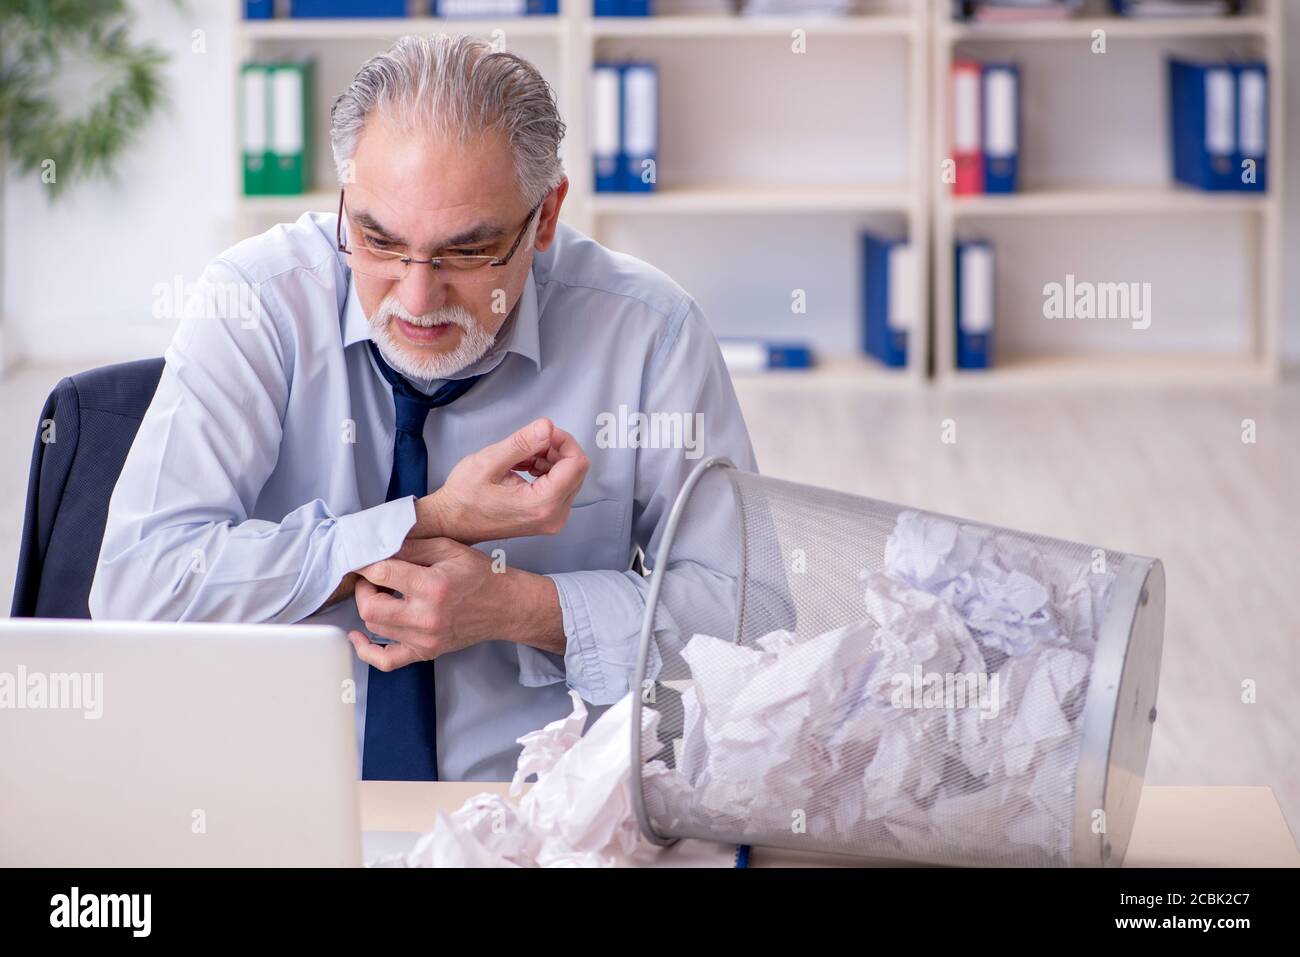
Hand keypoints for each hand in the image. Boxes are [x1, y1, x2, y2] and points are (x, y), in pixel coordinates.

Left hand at [347, 537, 564, 671]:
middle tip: (372, 576)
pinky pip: (385, 660)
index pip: (381, 574)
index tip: (362, 558)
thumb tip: (378, 546)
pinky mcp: (425, 652)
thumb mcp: (449, 548)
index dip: (365, 563)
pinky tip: (358, 635)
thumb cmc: (480, 574)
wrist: (505, 607)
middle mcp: (426, 617)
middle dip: (363, 587)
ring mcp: (425, 639)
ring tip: (382, 593)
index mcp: (432, 586)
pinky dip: (365, 650)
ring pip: (373, 626)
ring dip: (368, 607)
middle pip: (369, 606)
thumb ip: (412, 546)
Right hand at [411, 417, 588, 544]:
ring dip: (548, 459)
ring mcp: (551, 520)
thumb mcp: (489, 462)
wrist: (451, 523)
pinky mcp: (546, 518)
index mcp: (542, 504)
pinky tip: (523, 466)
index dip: (563, 441)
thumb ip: (522, 443)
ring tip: (519, 457)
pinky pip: (559, 487)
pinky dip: (545, 471)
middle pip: (575, 470)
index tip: (543, 433)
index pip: (577, 464)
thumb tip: (547, 427)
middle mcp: (553, 516)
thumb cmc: (463, 498)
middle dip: (555, 450)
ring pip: (568, 477)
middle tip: (527, 444)